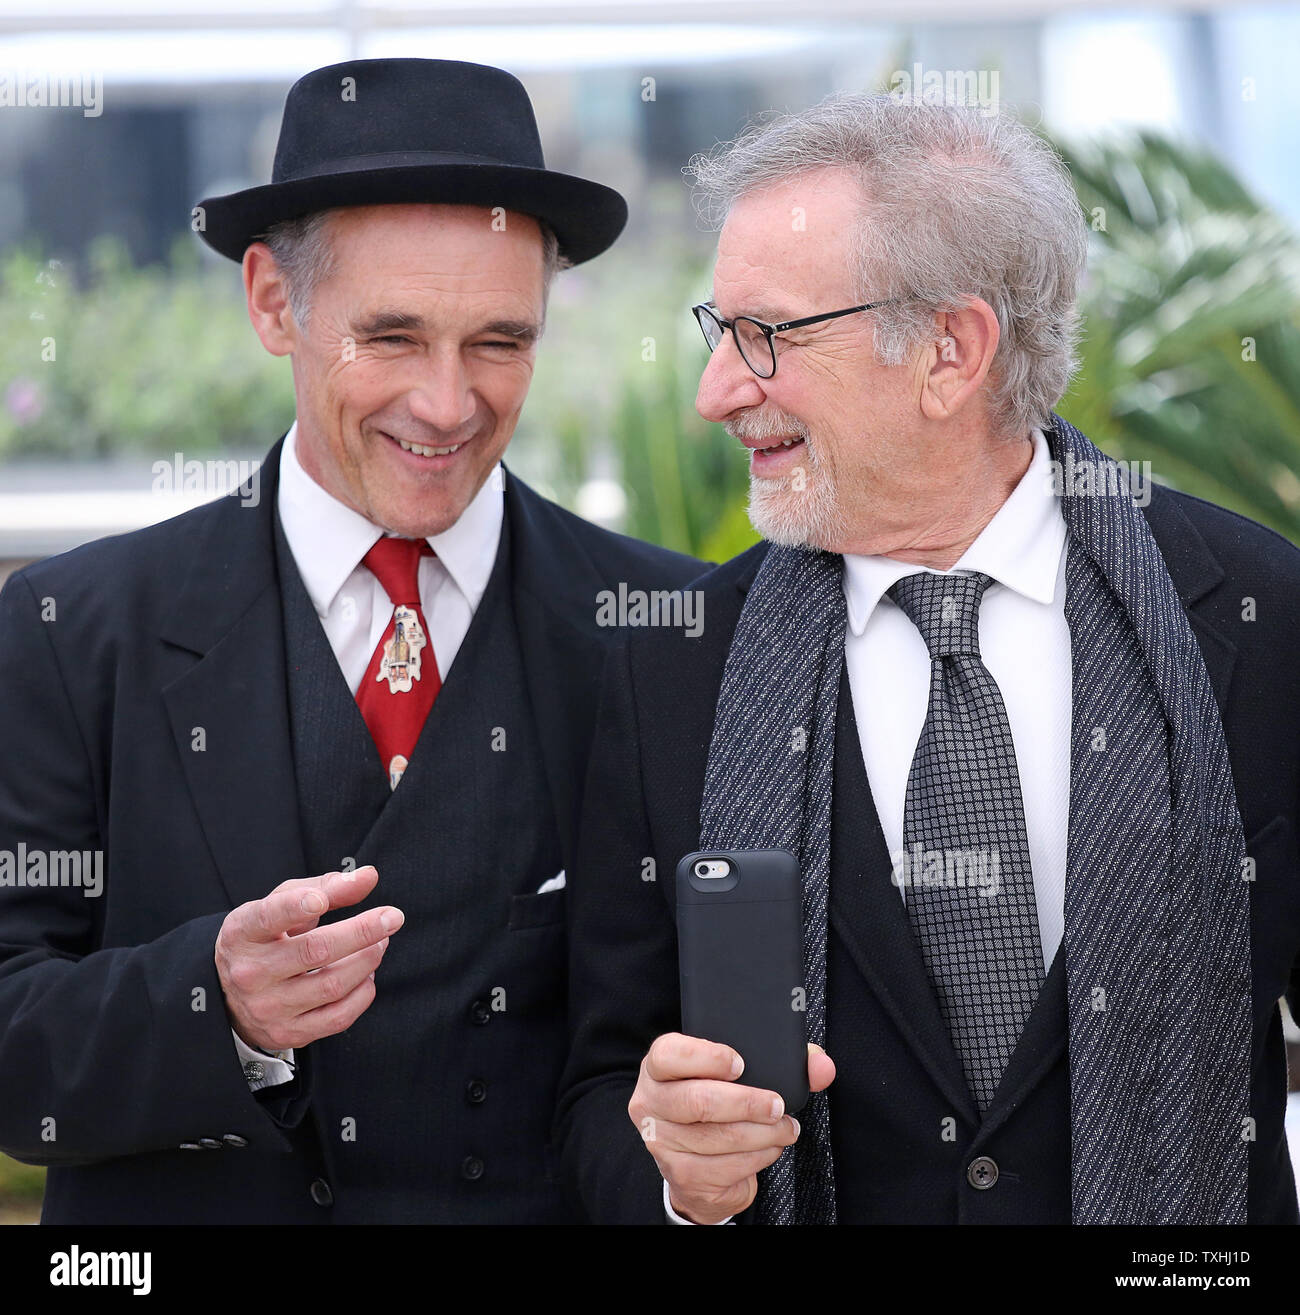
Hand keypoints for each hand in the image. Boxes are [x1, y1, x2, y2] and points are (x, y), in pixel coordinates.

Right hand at [215, 866, 401, 1052]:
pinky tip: (367, 975)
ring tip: (379, 943)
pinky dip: (363, 993)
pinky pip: (338, 1017)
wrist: (234, 995)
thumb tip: (369, 876)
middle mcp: (250, 973)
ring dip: (368, 960)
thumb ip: (326, 886)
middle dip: (362, 932)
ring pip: (333, 985)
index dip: (295, 906)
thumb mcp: (283, 904)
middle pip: (315, 951)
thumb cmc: (268, 936)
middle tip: (392, 917)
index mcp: (243, 933)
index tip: (322, 900)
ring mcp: (268, 1007)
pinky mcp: (287, 1032)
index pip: (268, 917)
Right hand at [627, 1034, 835, 1224]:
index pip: (669, 1054)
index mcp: (659, 1067)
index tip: (740, 1064)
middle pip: (698, 1100)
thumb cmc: (718, 1102)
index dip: (707, 1057)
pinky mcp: (682, 1176)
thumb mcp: (738, 1073)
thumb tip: (822, 1066)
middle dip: (748, 1102)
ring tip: (784, 1128)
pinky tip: (769, 1147)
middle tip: (777, 1104)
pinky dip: (758, 1156)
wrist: (695, 1160)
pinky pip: (727, 1167)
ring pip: (719, 1137)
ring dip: (763, 1134)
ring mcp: (663, 1143)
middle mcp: (652, 1103)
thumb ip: (783, 1061)